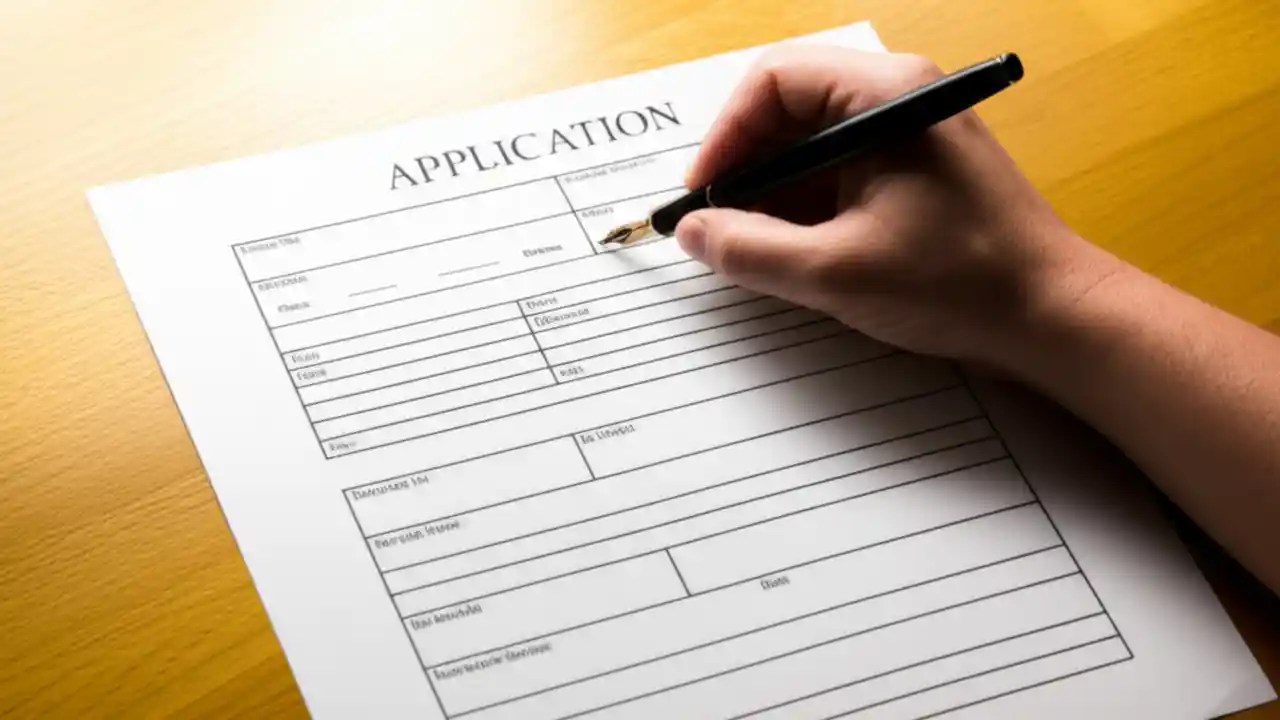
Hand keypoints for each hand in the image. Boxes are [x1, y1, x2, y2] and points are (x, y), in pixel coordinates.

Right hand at [677, 46, 1125, 371]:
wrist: (1052, 315)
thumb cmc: (958, 283)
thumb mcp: (835, 272)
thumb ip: (750, 250)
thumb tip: (691, 232)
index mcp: (884, 96)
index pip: (773, 81)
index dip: (725, 136)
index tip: (703, 194)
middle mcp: (898, 97)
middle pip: (790, 108)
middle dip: (746, 166)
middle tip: (718, 223)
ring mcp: (912, 132)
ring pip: (814, 143)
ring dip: (775, 191)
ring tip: (753, 247)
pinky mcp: (919, 168)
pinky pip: (844, 169)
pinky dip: (809, 205)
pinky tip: (795, 251)